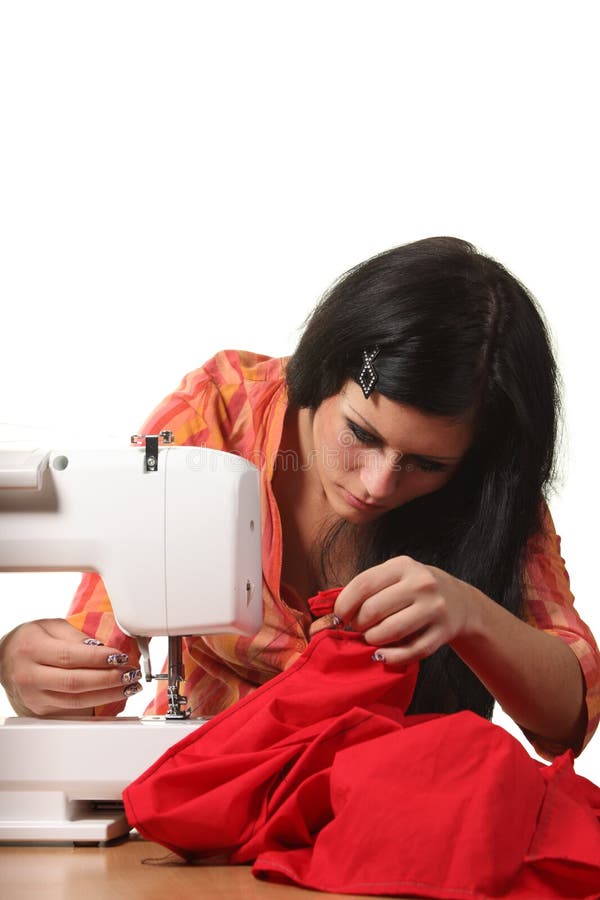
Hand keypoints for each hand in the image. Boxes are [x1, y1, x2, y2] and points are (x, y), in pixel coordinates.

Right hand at [0, 619, 141, 716]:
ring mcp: (35, 698)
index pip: (70, 656)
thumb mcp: (50, 626)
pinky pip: (73, 711)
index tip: (121, 657)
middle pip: (75, 682)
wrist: (3, 662)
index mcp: (32, 649)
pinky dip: (97, 706)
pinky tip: (113, 697)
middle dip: (109, 679)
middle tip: (130, 673)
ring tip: (129, 686)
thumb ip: (75, 635)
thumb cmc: (29, 641)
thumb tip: (102, 649)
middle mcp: (30, 676)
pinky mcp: (41, 712)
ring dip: (108, 695)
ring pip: (76, 701)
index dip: (99, 659)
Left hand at [333, 556, 475, 665]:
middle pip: (374, 609)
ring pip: (391, 631)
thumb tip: (333, 614)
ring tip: (371, 639)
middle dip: (358, 624)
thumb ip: (367, 589)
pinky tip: (381, 655)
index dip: (344, 605)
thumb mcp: (394, 577)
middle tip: (358, 629)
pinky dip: (392, 657)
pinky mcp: (443, 632)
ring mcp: (434, 608)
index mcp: (402, 566)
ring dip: (373, 640)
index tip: (339, 618)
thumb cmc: (413, 590)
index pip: (363, 584)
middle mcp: (421, 584)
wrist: (459, 601)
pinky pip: (412, 650)